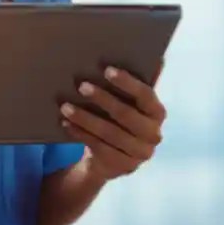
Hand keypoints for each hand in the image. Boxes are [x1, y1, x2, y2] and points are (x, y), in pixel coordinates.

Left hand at [60, 60, 166, 181]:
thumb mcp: (130, 103)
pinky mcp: (121, 166)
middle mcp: (153, 135)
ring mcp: (139, 154)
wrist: (113, 158)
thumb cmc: (121, 120)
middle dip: (103, 99)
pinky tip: (66, 123)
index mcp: (157, 113)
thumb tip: (158, 58)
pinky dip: (80, 134)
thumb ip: (140, 82)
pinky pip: (98, 148)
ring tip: (65, 107)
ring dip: (85, 118)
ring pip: (109, 133)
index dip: (127, 83)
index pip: (146, 96)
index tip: (107, 70)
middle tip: (81, 86)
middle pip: (126, 115)